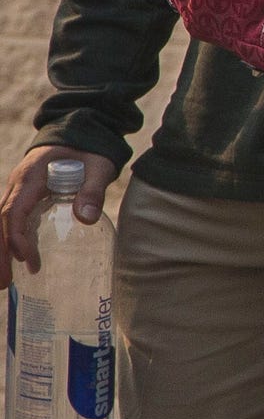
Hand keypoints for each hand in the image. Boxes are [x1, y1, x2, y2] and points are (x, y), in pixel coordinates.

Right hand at [4, 146, 117, 271]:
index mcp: (31, 178)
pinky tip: (18, 263)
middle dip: (0, 253)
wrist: (79, 134)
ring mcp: (19, 193)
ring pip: (1, 224)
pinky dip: (10, 242)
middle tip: (4, 284)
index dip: (17, 237)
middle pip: (0, 223)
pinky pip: (11, 222)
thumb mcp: (98, 166)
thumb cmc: (89, 151)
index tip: (27, 260)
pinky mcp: (25, 199)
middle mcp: (18, 187)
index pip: (14, 211)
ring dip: (2, 251)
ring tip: (6, 282)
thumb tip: (86, 218)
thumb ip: (93, 190)